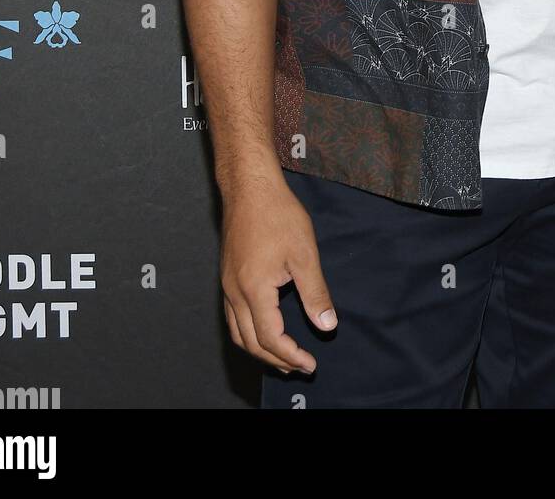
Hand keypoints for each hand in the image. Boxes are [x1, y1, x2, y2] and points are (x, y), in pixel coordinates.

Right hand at [220, 178, 337, 374]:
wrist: (250, 186)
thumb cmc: (278, 214)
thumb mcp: (304, 254)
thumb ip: (315, 293)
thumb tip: (327, 326)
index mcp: (254, 290)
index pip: (270, 339)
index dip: (291, 356)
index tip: (311, 364)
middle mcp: (234, 292)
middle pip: (249, 342)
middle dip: (275, 360)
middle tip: (299, 367)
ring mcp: (227, 284)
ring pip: (237, 332)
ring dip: (259, 349)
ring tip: (282, 356)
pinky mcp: (227, 275)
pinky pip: (232, 316)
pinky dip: (248, 331)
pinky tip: (264, 327)